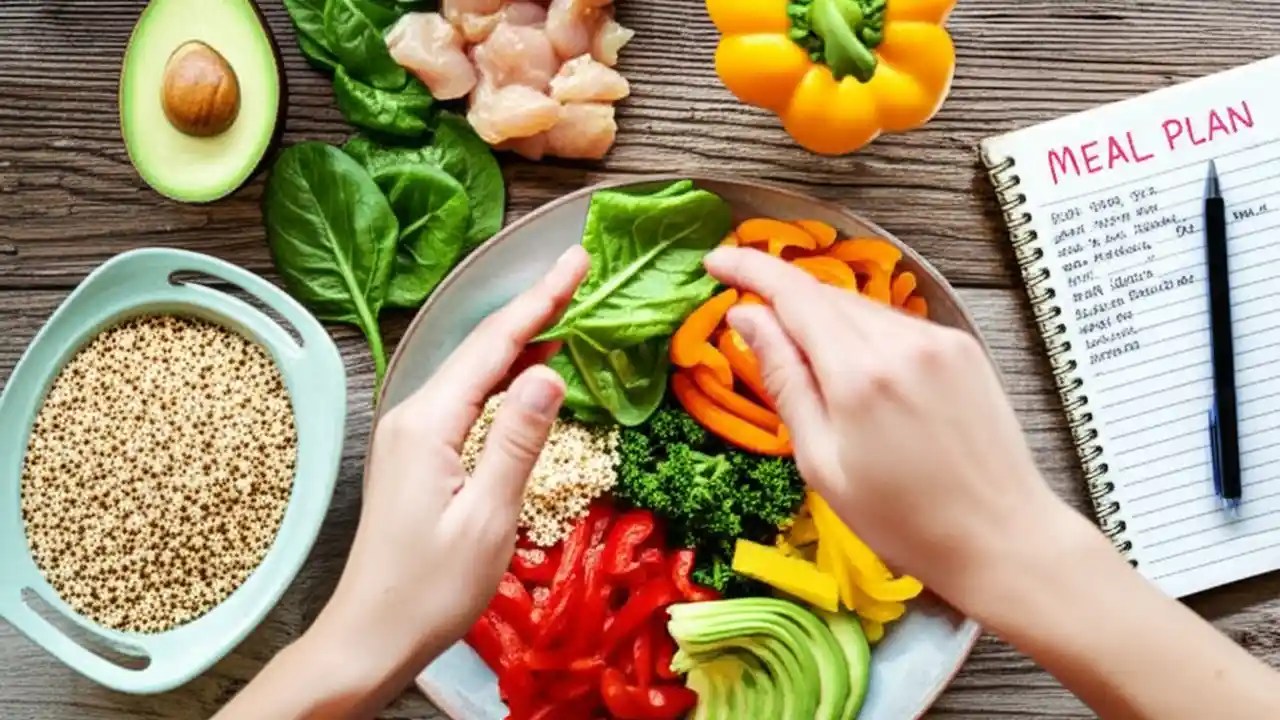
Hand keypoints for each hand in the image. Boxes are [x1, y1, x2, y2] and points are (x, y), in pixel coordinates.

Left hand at [321, 245, 588, 668]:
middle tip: (579, 272)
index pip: (493, 346)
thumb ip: (518, 441)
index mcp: (428, 423)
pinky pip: (466, 400)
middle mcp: (413, 415)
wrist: (371, 635)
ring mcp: (411, 434)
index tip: (576, 262)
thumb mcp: (487, 518)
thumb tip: (549, 372)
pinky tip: (529, 373)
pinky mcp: (417, 454)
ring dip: (520, 340)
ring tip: (566, 308)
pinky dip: (503, 378)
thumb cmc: (431, 589)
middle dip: (533, 307)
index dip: (539, 300)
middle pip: (481, 349)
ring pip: (473, 372)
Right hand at [705, 247, 1279, 719]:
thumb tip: (747, 318)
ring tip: (817, 376)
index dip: (748, 268)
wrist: (1001, 537)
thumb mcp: (821, 462)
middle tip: (756, 334)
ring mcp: (939, 341)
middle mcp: (902, 343)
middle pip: (825, 296)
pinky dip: (865, 336)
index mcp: (859, 375)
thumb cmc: (902, 520)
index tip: (715, 261)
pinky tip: (863, 381)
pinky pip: (895, 324)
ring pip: (860, 308)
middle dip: (784, 302)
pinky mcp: (963, 348)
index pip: (792, 293)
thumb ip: (783, 379)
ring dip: (825, 322)